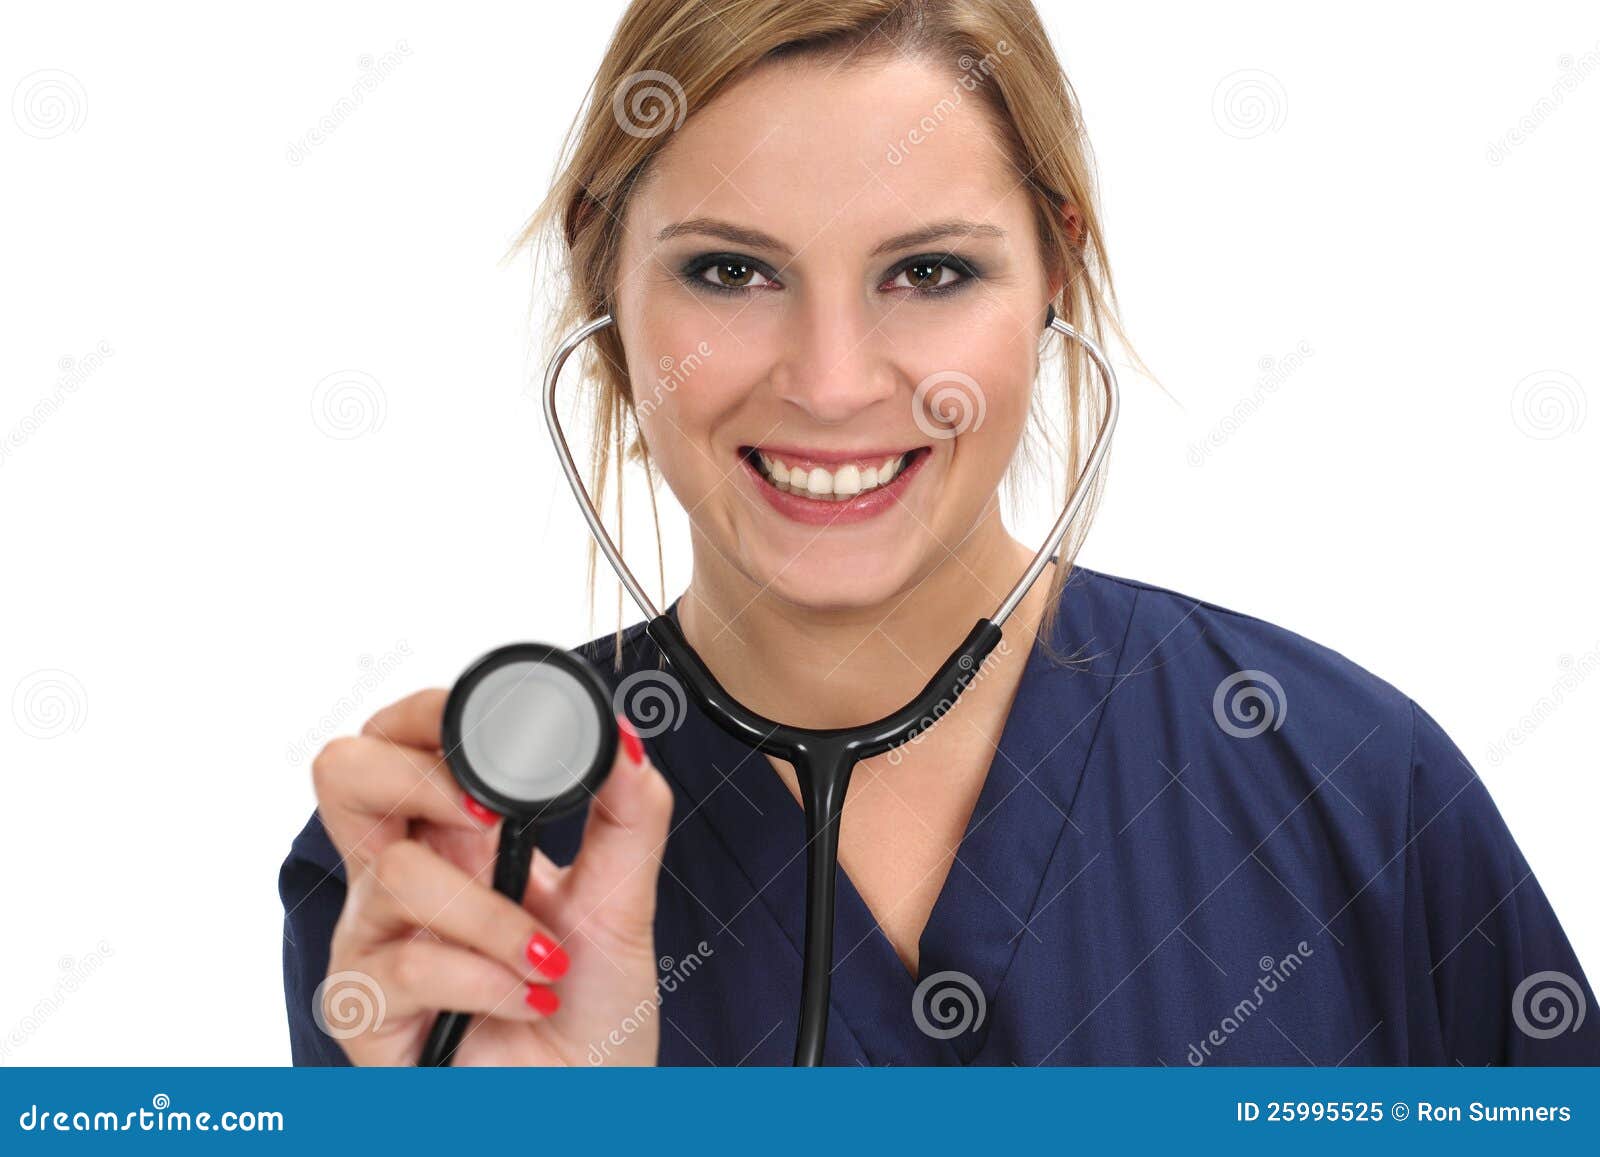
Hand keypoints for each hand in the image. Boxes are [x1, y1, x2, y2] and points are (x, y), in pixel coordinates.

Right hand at [309, 689, 672, 1064]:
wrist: (585, 1111)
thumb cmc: (590, 1015)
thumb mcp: (624, 903)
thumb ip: (628, 816)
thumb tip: (625, 735)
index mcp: (455, 837)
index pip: (402, 739)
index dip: (429, 713)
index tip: (500, 731)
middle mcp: (403, 876)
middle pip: (341, 770)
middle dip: (415, 774)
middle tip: (489, 821)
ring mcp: (376, 940)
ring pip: (395, 874)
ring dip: (491, 918)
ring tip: (546, 961)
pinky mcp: (364, 1011)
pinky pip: (403, 966)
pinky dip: (484, 980)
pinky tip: (528, 1000)